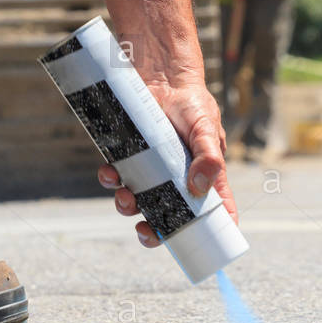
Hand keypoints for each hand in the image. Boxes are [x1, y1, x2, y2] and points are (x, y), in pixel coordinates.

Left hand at [97, 76, 236, 247]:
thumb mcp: (205, 126)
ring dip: (128, 206)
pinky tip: (109, 172)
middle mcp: (176, 177)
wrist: (161, 74)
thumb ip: (208, 156)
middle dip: (156, 230)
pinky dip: (111, 179)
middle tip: (146, 233)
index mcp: (202, 175)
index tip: (203, 248)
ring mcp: (151, 168)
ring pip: (138, 200)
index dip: (210, 230)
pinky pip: (117, 176)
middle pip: (168, 215)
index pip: (212, 209)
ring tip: (125, 197)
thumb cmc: (191, 101)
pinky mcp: (129, 155)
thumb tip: (199, 188)